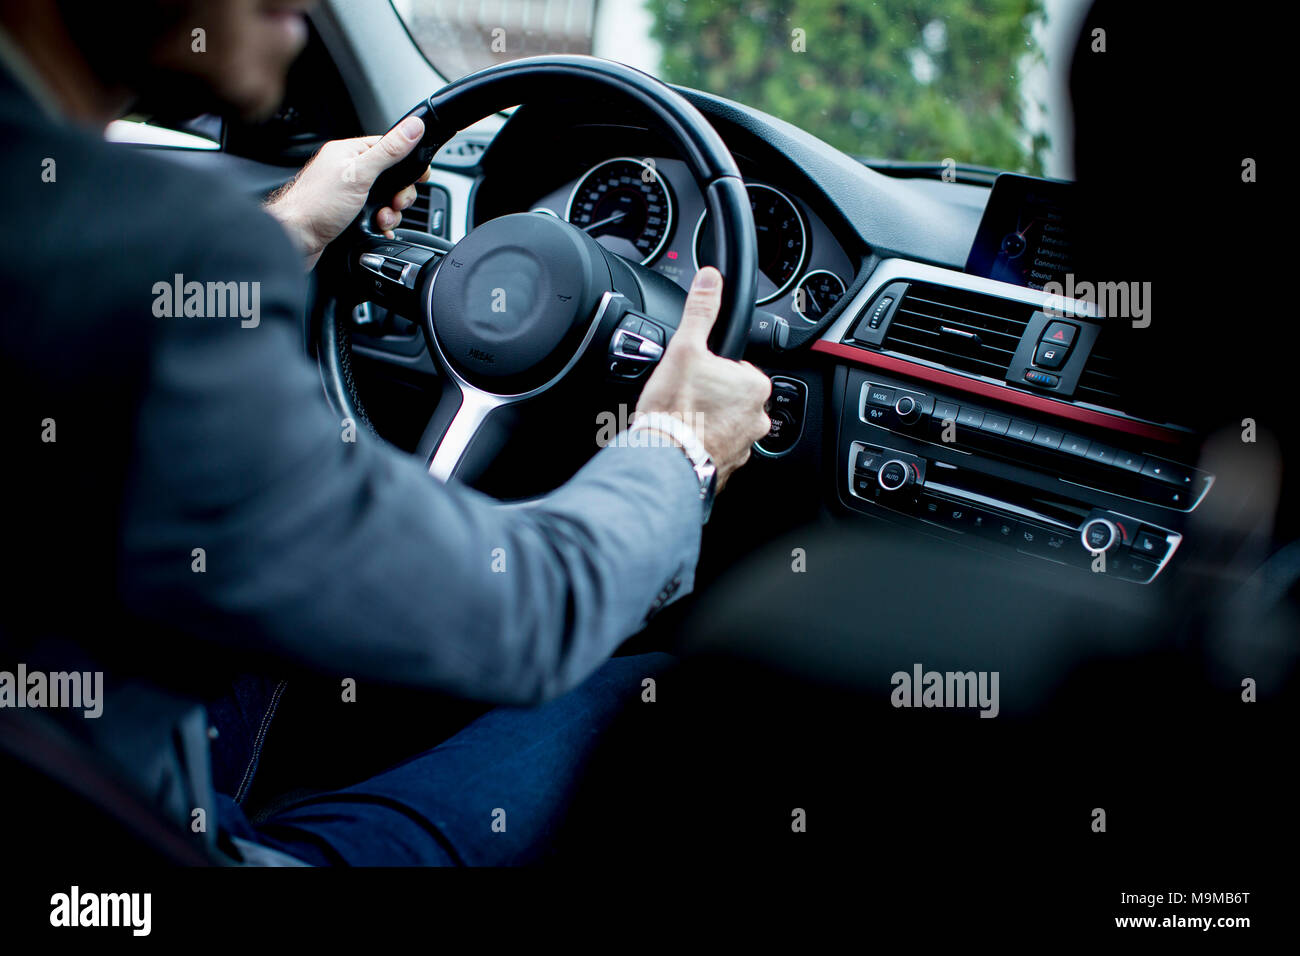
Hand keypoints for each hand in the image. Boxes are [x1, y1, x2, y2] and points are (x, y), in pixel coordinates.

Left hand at [265, 115, 431, 269]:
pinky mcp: (348, 213)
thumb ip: (389, 151)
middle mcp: (348, 170)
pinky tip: (379, 228)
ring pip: (385, 198)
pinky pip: (376, 215)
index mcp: (349, 152)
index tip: (419, 176)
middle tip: (394, 203)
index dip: (406, 162)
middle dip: (399, 194)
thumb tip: (414, 126)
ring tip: (381, 219)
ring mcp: (348, 192)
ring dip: (390, 213)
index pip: (388, 146)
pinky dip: (382, 223)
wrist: (296, 239)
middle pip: (390, 176)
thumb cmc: (316, 206)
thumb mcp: (359, 174)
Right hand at [635, 267, 771, 489]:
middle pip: (733, 397)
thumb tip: (710, 278)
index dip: (713, 368)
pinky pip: (717, 450)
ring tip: (681, 420)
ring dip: (708, 422)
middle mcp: (758, 418)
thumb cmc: (675, 408)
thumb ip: (701, 310)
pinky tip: (682, 440)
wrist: (663, 460)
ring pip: (726, 425)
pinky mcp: (729, 469)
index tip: (694, 375)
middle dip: (712, 396)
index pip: (738, 368)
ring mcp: (744, 446)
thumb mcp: (686, 347)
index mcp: (754, 386)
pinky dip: (703, 445)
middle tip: (684, 397)